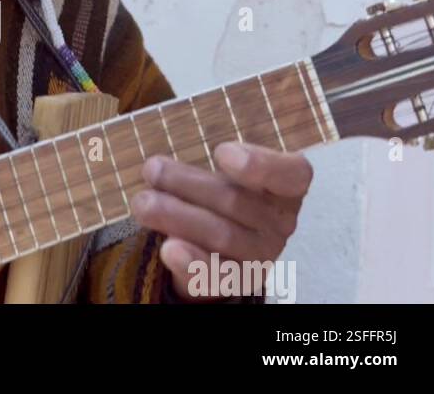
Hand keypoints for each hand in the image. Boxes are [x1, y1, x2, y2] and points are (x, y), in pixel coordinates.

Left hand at [129, 142, 312, 300]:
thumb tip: (156, 167)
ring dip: (179, 217)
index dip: (260, 164)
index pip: (290, 175)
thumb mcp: (222, 176)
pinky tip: (169, 249)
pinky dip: (192, 263)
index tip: (221, 152)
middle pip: (237, 202)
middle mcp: (280, 222)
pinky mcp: (239, 281)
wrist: (218, 248)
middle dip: (188, 184)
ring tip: (143, 203)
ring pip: (223, 235)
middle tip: (151, 169)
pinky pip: (217, 275)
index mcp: (286, 189)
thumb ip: (200, 168)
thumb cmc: (221, 195)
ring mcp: (262, 255)